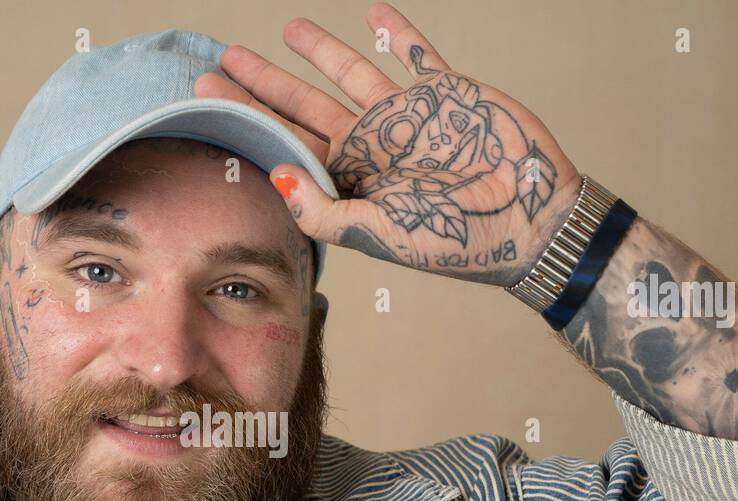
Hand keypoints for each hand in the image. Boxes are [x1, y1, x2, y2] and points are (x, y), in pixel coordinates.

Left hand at [195, 2, 580, 285]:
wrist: (530, 222)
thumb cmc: (457, 241)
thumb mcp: (383, 235)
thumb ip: (327, 212)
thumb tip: (278, 178)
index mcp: (352, 181)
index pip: (287, 144)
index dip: (247, 119)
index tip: (207, 97)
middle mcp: (373, 147)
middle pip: (305, 108)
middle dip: (264, 85)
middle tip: (221, 61)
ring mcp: (409, 119)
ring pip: (352, 75)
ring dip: (320, 52)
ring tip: (285, 30)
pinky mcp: (448, 95)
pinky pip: (418, 56)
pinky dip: (399, 34)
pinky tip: (374, 12)